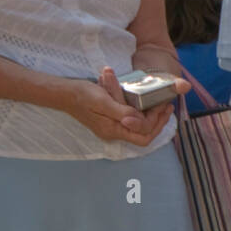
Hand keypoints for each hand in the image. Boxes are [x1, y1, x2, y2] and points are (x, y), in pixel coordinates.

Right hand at [60, 66, 182, 145]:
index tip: (162, 107)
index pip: (143, 137)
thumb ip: (122, 112)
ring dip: (150, 114)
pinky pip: (130, 117)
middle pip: (143, 133)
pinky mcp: (110, 118)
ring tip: (160, 103)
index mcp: (113, 130)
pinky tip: (144, 100)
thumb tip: (140, 121)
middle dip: (157, 120)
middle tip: (166, 105)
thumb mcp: (103, 101)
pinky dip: (139, 108)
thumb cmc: (82, 96)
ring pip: (138, 125)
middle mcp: (114, 131)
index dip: (156, 124)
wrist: (64, 93)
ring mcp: (112, 125)